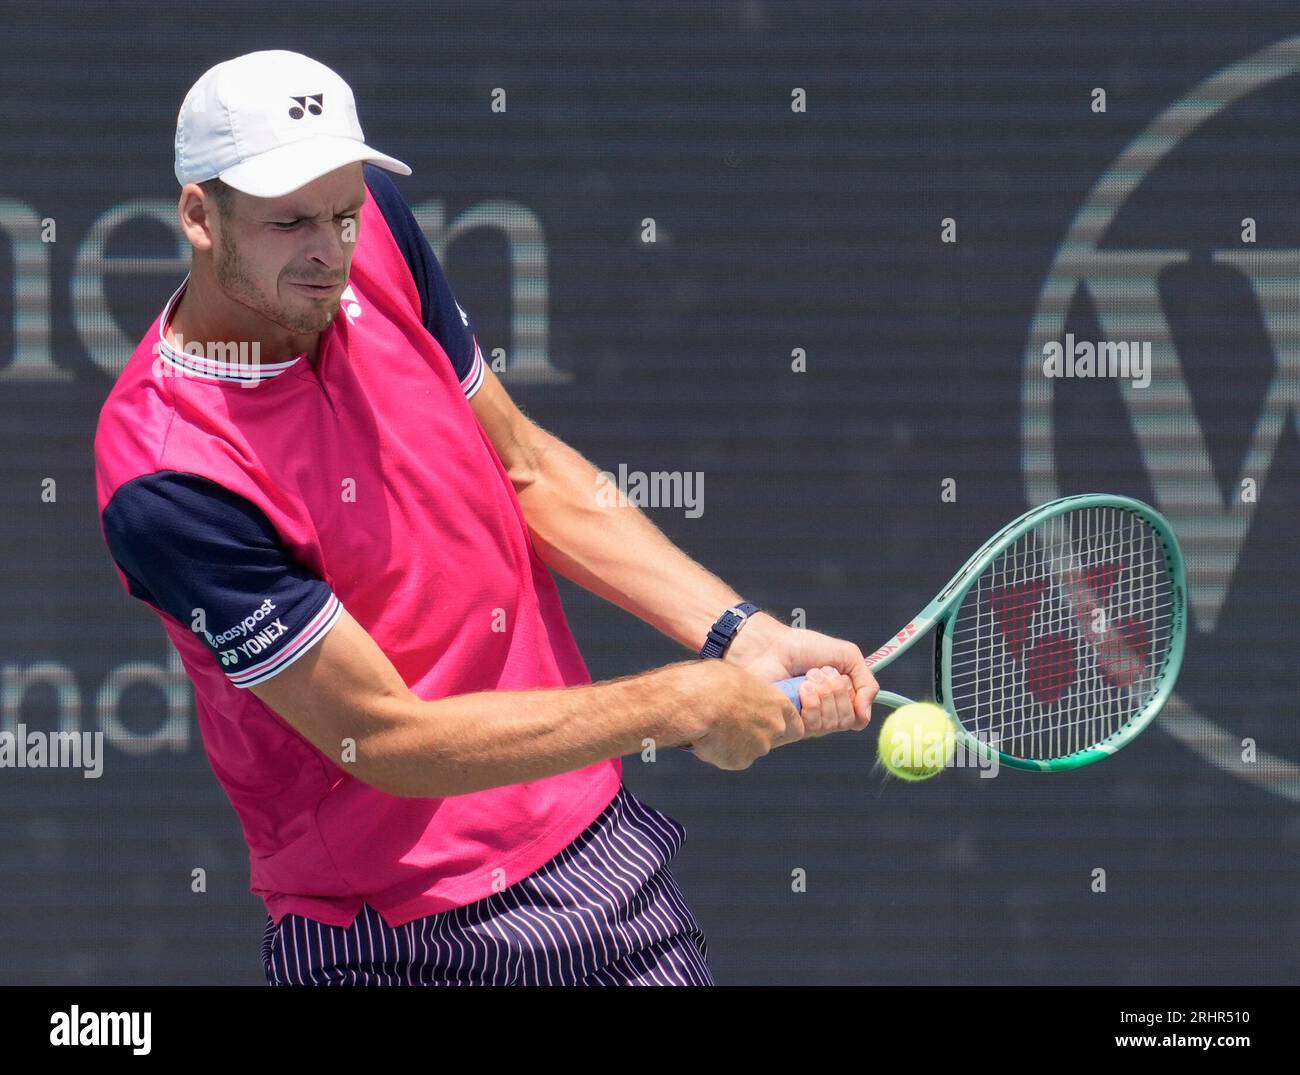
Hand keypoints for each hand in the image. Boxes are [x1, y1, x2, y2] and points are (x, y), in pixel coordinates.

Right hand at [675, 660, 804, 769]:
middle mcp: (774, 728)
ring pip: (749, 750)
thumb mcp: (738, 678)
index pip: (795, 725)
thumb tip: (740, 695)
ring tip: (712, 727)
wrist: (697, 703)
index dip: (782, 726)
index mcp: (778, 704)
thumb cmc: (714, 681)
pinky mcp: (739, 761)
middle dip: (754, 735)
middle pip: (770, 738)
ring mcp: (758, 747)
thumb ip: (748, 693)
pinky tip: (706, 738)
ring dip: (735, 744)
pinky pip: (730, 758)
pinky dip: (719, 752)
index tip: (767, 722)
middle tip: (732, 725)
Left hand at [724, 614, 875, 736]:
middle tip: (819, 672)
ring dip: (824, 694)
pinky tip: (800, 688)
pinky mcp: (789, 725)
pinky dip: (812, 702)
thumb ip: (867, 682)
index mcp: (836, 700)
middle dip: (837, 691)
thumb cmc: (802, 647)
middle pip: (847, 721)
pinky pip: (813, 726)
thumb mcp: (846, 655)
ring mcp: (805, 722)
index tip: (843, 678)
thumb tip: (866, 713)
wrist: (770, 646)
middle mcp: (822, 714)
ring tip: (807, 677)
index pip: (859, 719)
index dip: (856, 700)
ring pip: (831, 725)